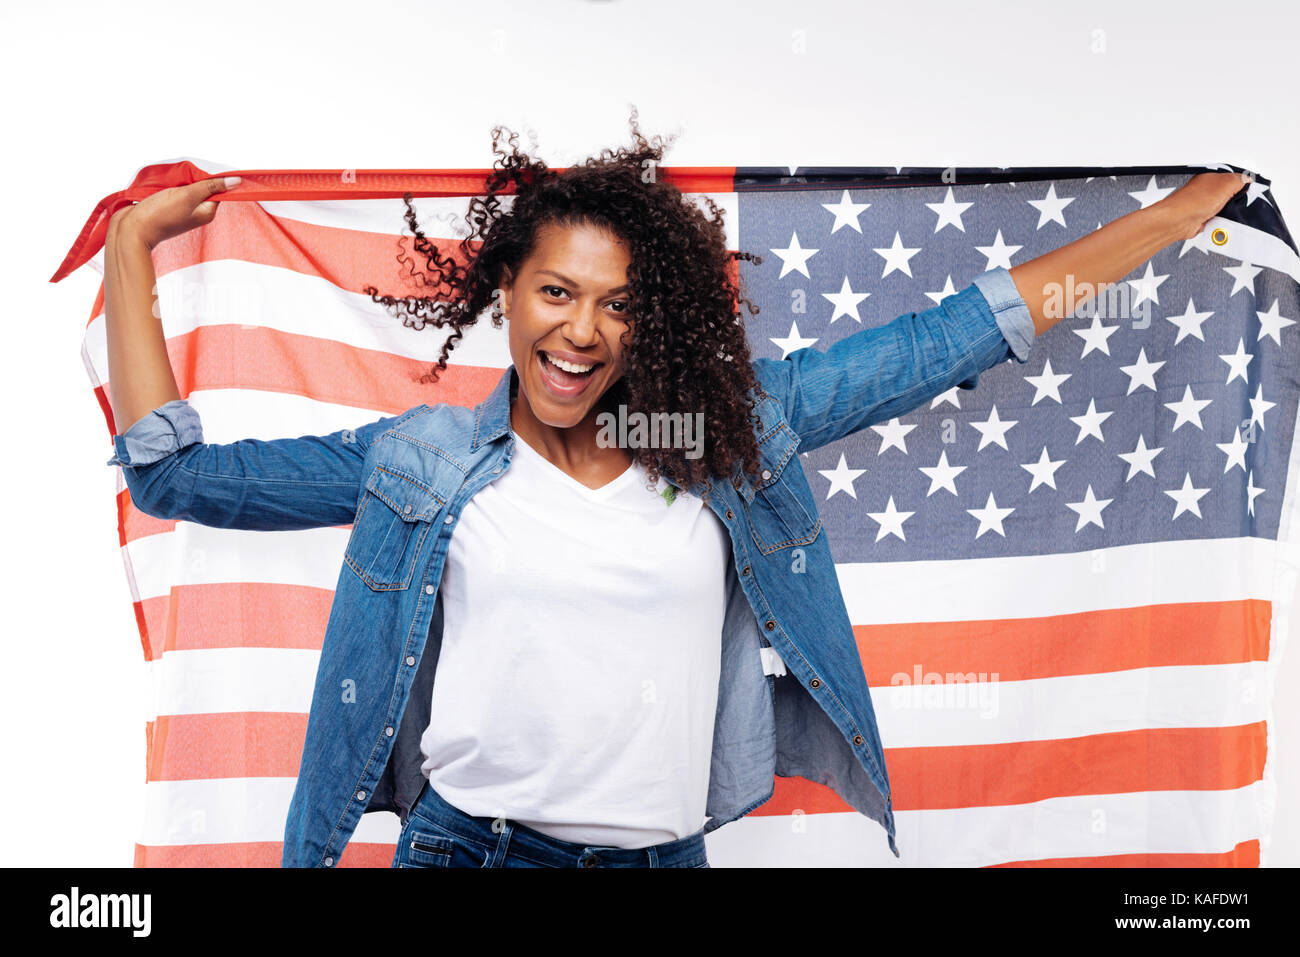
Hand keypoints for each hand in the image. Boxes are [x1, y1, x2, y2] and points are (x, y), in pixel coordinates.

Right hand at [108, 176, 240, 249]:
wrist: (132, 230)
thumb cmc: (159, 215)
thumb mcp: (188, 197)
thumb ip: (210, 187)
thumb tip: (237, 181)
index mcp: (207, 212)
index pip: (218, 189)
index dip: (209, 178)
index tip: (196, 174)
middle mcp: (197, 212)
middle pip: (202, 186)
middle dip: (192, 178)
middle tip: (179, 179)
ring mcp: (182, 209)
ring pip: (187, 187)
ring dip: (179, 180)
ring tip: (168, 183)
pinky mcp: (168, 207)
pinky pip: (174, 191)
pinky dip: (170, 185)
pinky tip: (162, 185)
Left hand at [1162, 171, 1251, 240]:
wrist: (1178, 220)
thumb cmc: (1194, 200)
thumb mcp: (1224, 184)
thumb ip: (1238, 180)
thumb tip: (1247, 179)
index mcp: (1210, 179)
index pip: (1231, 179)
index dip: (1242, 184)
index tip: (1252, 190)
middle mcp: (1206, 191)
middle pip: (1228, 194)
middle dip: (1237, 200)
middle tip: (1243, 203)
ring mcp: (1203, 205)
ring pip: (1224, 208)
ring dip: (1229, 212)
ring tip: (1233, 212)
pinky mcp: (1201, 218)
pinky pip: (1217, 219)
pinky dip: (1221, 221)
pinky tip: (1223, 221)